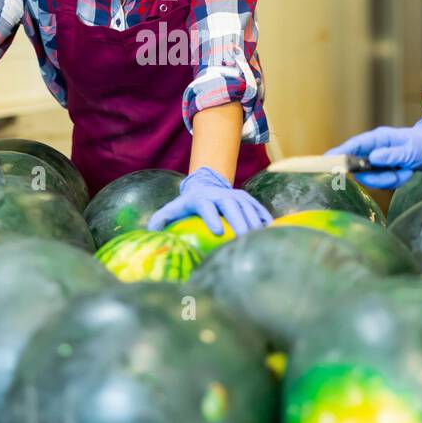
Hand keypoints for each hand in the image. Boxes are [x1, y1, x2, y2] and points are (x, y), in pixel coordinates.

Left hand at [147, 167, 272, 234]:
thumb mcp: (174, 208)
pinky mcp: (246, 198)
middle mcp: (220, 195)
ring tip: (259, 237)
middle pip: (231, 206)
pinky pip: (257, 207)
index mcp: (201, 199)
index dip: (212, 218)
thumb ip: (162, 218)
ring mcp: (235, 195)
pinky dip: (263, 217)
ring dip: (254, 220)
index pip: (207, 207)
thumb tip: (151, 232)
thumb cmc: (188, 204)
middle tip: (244, 237)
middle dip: (238, 220)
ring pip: (247, 206)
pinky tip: (270, 230)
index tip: (218, 232)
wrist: (206, 185)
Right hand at [325, 118, 421, 188]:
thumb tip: (372, 158)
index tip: (327, 161)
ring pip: (374, 178)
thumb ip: (392, 154)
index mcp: (377, 139)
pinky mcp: (383, 170)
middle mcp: (374, 149)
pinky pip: (384, 182)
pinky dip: (397, 180)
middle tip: (398, 173)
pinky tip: (407, 171)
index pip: (353, 146)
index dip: (339, 154)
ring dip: (392, 178)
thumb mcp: (411, 149)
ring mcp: (378, 160)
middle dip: (379, 177)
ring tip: (407, 169)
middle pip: (362, 169)